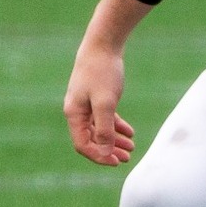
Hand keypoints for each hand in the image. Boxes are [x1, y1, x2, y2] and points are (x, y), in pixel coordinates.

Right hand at [63, 47, 136, 166]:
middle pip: (91, 139)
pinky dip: (116, 126)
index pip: (83, 145)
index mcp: (74, 114)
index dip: (99, 156)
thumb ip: (105, 129)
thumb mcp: (105, 103)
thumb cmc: (102, 72)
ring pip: (99, 130)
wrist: (103, 45)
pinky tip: (130, 133)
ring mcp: (85, 104)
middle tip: (127, 158)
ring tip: (131, 148)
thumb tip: (105, 152)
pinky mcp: (95, 96)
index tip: (117, 161)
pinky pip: (104, 118)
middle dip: (109, 151)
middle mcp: (77, 111)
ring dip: (114, 140)